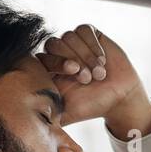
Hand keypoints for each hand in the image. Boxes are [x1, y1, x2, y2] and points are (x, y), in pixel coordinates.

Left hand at [35, 25, 150, 135]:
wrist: (120, 97)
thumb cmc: (92, 105)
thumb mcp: (67, 113)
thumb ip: (47, 114)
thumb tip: (30, 121)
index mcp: (48, 70)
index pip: (41, 58)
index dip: (56, 62)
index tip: (73, 71)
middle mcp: (58, 53)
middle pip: (54, 44)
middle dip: (72, 59)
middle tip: (87, 77)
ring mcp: (72, 42)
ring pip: (70, 36)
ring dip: (86, 55)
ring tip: (99, 74)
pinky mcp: (88, 34)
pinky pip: (84, 30)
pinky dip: (93, 44)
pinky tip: (102, 60)